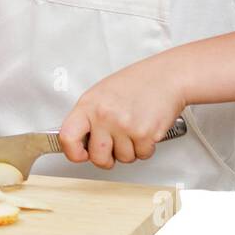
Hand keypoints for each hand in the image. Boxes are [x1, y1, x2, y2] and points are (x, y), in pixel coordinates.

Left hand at [57, 57, 187, 168]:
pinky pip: (142, 155)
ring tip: (133, 130)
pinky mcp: (145, 134)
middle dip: (107, 157)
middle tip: (113, 146)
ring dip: (130, 150)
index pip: (67, 137)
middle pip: (97, 157)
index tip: (81, 154)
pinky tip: (145, 130)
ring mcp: (125, 126)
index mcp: (89, 104)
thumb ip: (89, 117)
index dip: (73, 152)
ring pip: (123, 158)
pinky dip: (146, 148)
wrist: (167, 76)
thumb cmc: (137, 82)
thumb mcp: (102, 93)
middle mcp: (105, 116)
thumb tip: (80, 141)